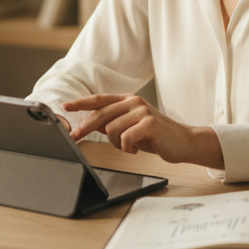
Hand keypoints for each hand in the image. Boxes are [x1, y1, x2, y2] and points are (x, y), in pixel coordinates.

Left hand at [63, 94, 223, 166]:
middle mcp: (134, 102)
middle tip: (74, 138)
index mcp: (128, 100)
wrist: (183, 142)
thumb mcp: (131, 126)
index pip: (99, 99)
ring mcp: (142, 111)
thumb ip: (113, 122)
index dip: (81, 102)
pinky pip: (125, 138)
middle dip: (84, 128)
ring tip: (128, 146)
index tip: (64, 106)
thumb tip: (90, 123)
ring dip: (116, 143)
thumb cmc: (156, 135)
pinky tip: (136, 149)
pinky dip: (127, 148)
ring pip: (111, 129)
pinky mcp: (149, 123)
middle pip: (100, 114)